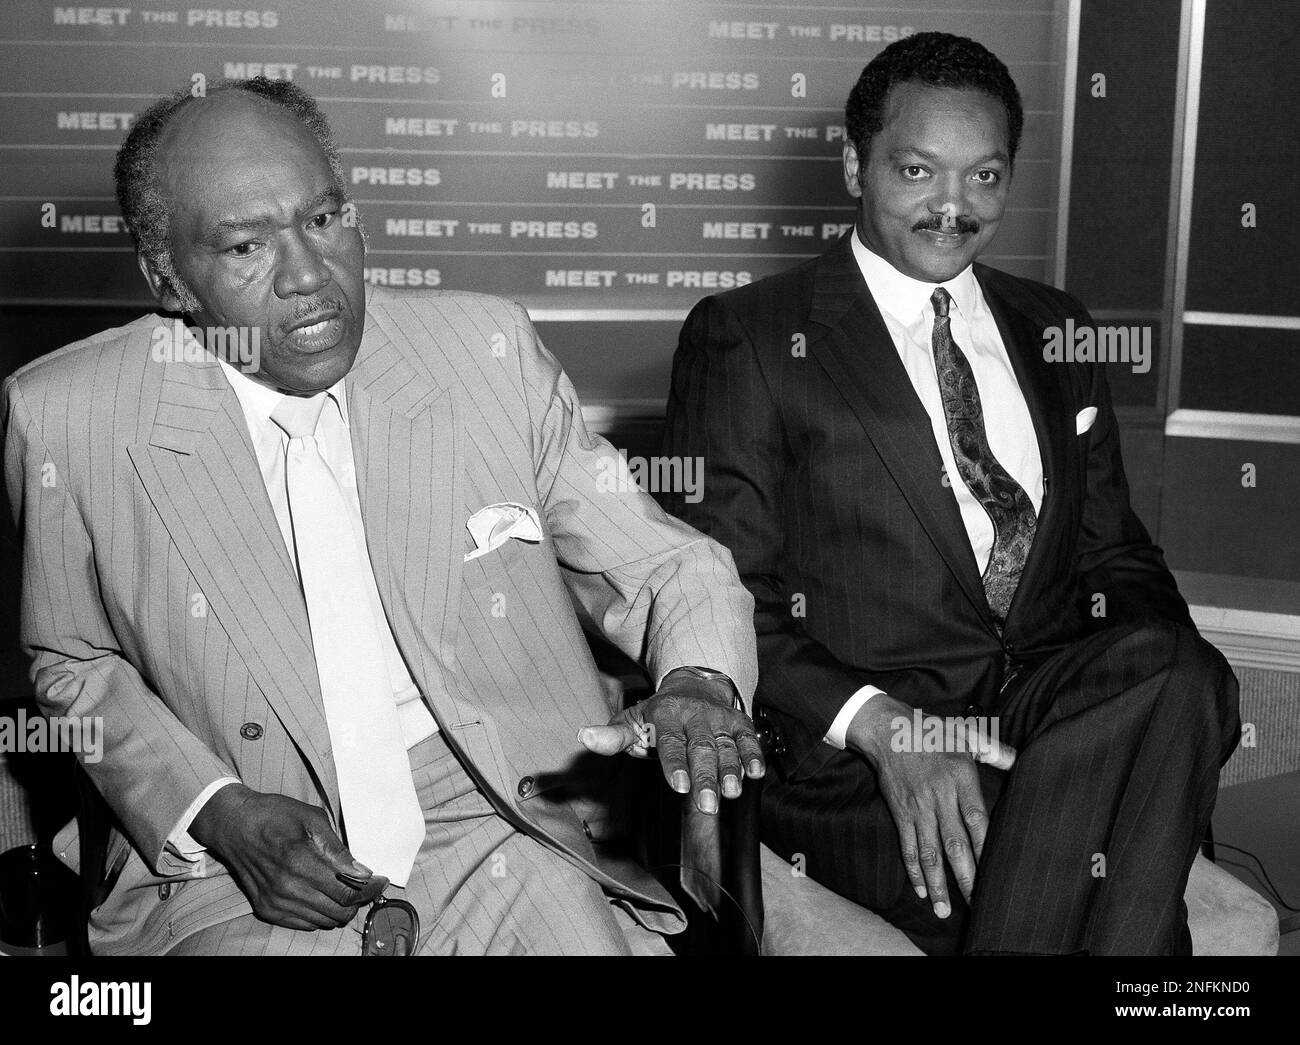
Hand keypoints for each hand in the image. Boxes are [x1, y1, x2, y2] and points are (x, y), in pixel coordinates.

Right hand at [189, 783, 387, 929]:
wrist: (233, 825)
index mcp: (301, 862)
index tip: (380, 881)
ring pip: (323, 921)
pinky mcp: (266, 909)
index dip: (370, 890)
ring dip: (338, 908)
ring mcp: (275, 902)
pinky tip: (320, 894)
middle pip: (338, 911)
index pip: (347, 892)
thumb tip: (363, 872)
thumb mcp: (313, 819)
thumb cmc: (275, 815)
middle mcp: (287, 888)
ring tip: (342, 888)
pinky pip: (303, 923)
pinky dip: (318, 913)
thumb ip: (338, 849)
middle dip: (358, 900)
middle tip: (363, 885)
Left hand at [578, 670, 764, 814]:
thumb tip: (584, 736)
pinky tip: (756, 772)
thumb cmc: (657, 716)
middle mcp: (694, 714)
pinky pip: (748, 738)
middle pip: (701, 748)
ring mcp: (718, 718)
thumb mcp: (632, 721)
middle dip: (706, 776)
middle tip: (708, 804)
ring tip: (732, 793)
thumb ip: (612, 736)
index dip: (674, 763)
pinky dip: (754, 754)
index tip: (679, 785)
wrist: (693, 686)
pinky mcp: (739, 722)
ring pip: (727, 745)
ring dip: (732, 770)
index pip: (670, 741)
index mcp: (665, 713)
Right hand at [846, 695, 1015, 919]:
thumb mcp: (967, 734)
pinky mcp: (900, 812)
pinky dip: (913, 869)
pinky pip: (907, 846)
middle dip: (966, 878)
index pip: (977, 822)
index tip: (997, 874)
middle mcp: (939, 798)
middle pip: (955, 845)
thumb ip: (995, 751)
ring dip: (937, 883)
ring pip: (929, 852)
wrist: (888, 729)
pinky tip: (921, 890)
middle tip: (977, 905)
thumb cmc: (932, 732)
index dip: (986, 850)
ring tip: (943, 911)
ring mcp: (918, 808)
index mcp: (960, 779)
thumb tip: (1019, 761)